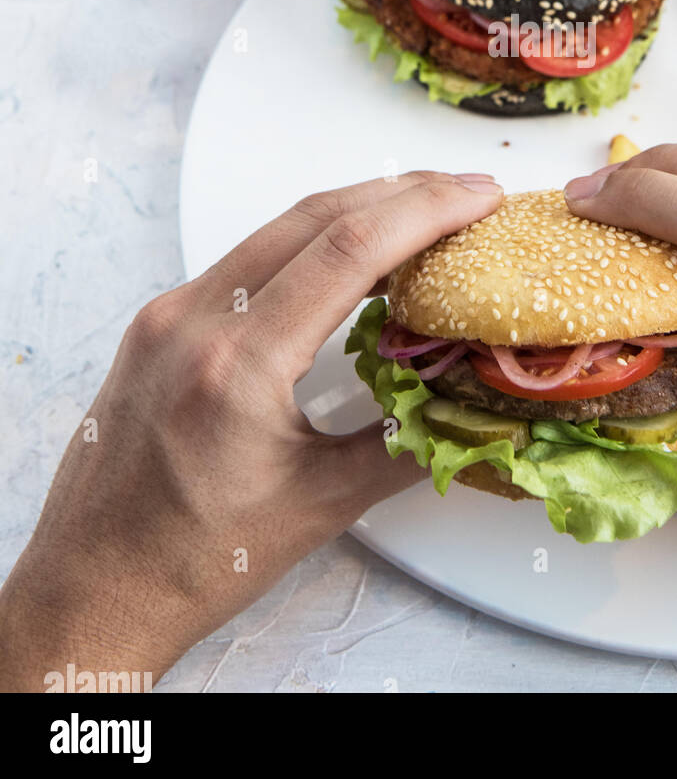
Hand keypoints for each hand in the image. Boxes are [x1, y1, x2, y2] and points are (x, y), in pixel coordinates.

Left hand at [0, 171, 503, 690]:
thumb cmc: (192, 559)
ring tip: (426, 211)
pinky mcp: (160, 321)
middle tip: (470, 191)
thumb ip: (409, 443)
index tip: (480, 197)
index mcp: (237, 363)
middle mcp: (193, 319)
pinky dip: (312, 241)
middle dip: (404, 192)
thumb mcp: (323, 503)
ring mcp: (169, 313)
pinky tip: (353, 252)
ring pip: (280, 227)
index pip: (348, 248)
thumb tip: (476, 404)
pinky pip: (248, 256)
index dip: (427, 210)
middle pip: (316, 216)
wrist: (94, 587)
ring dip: (359, 208)